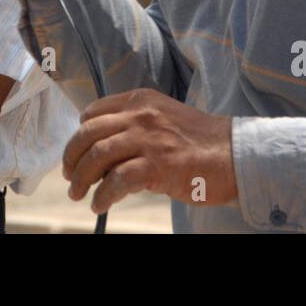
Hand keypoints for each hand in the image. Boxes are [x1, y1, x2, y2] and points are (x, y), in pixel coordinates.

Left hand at [62, 88, 237, 212]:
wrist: (236, 153)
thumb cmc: (202, 142)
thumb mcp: (164, 120)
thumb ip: (136, 129)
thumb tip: (105, 156)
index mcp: (141, 100)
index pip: (94, 112)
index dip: (80, 134)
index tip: (77, 153)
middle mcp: (140, 115)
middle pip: (88, 132)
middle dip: (72, 157)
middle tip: (69, 177)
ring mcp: (148, 139)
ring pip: (98, 155)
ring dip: (81, 178)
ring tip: (78, 195)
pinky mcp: (157, 165)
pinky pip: (117, 180)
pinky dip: (103, 195)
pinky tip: (100, 205)